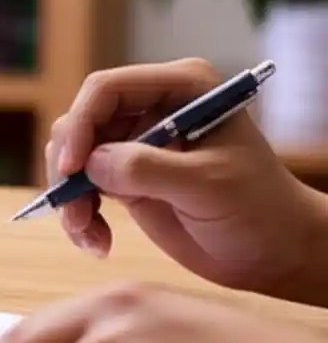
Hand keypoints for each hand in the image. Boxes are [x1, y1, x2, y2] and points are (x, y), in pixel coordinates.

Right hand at [48, 58, 327, 300]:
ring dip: (70, 198)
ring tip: (88, 235)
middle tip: (73, 211)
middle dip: (68, 167)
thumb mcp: (207, 186)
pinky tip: (98, 243)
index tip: (71, 170)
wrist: (274, 253)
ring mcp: (137, 144)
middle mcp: (153, 108)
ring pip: (74, 158)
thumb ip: (147, 169)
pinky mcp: (126, 178)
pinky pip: (81, 189)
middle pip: (81, 122)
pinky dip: (79, 217)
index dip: (80, 125)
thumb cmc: (258, 211)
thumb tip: (91, 164)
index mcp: (181, 89)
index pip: (106, 90)